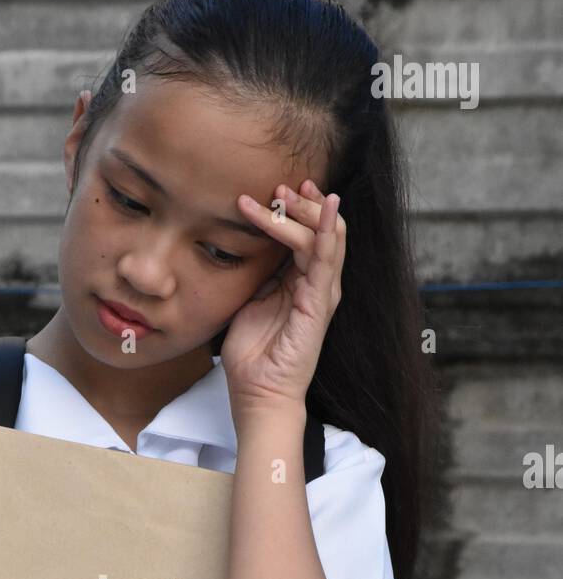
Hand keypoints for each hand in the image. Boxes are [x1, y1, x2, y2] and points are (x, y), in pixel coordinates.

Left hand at [219, 180, 345, 420]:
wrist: (257, 393)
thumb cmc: (253, 355)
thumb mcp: (251, 302)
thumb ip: (259, 276)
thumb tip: (250, 247)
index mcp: (301, 284)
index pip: (307, 237)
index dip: (297, 210)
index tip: (278, 189)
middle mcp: (317, 286)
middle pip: (319, 231)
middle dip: (302, 203)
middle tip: (281, 185)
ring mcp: (321, 295)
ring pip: (324, 239)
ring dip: (308, 211)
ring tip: (289, 191)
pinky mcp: (318, 305)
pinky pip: (326, 262)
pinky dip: (329, 233)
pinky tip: (328, 210)